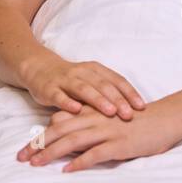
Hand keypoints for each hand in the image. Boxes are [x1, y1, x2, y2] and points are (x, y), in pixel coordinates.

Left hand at [17, 101, 181, 172]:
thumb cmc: (135, 121)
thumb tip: (63, 133)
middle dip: (38, 144)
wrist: (165, 119)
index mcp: (91, 113)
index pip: (58, 122)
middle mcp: (95, 120)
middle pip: (59, 131)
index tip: (24, 150)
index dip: (40, 136)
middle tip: (20, 158)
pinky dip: (80, 162)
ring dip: (52, 152)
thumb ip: (86, 123)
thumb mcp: (107, 118)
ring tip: (36, 164)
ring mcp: (107, 131)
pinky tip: (68, 171)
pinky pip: (96, 153)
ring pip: (72, 140)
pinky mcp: (119, 144)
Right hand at [24, 56, 145, 119]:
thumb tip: (133, 110)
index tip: (142, 107)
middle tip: (129, 114)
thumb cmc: (72, 80)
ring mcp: (65, 80)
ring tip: (110, 112)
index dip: (129, 93)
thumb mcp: (92, 81)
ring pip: (84, 89)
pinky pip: (59, 95)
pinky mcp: (49, 88)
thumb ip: (108, 92)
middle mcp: (82, 72)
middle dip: (117, 100)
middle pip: (103, 85)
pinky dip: (68, 103)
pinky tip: (76, 110)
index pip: (116, 80)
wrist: (39, 68)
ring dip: (98, 100)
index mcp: (96, 70)